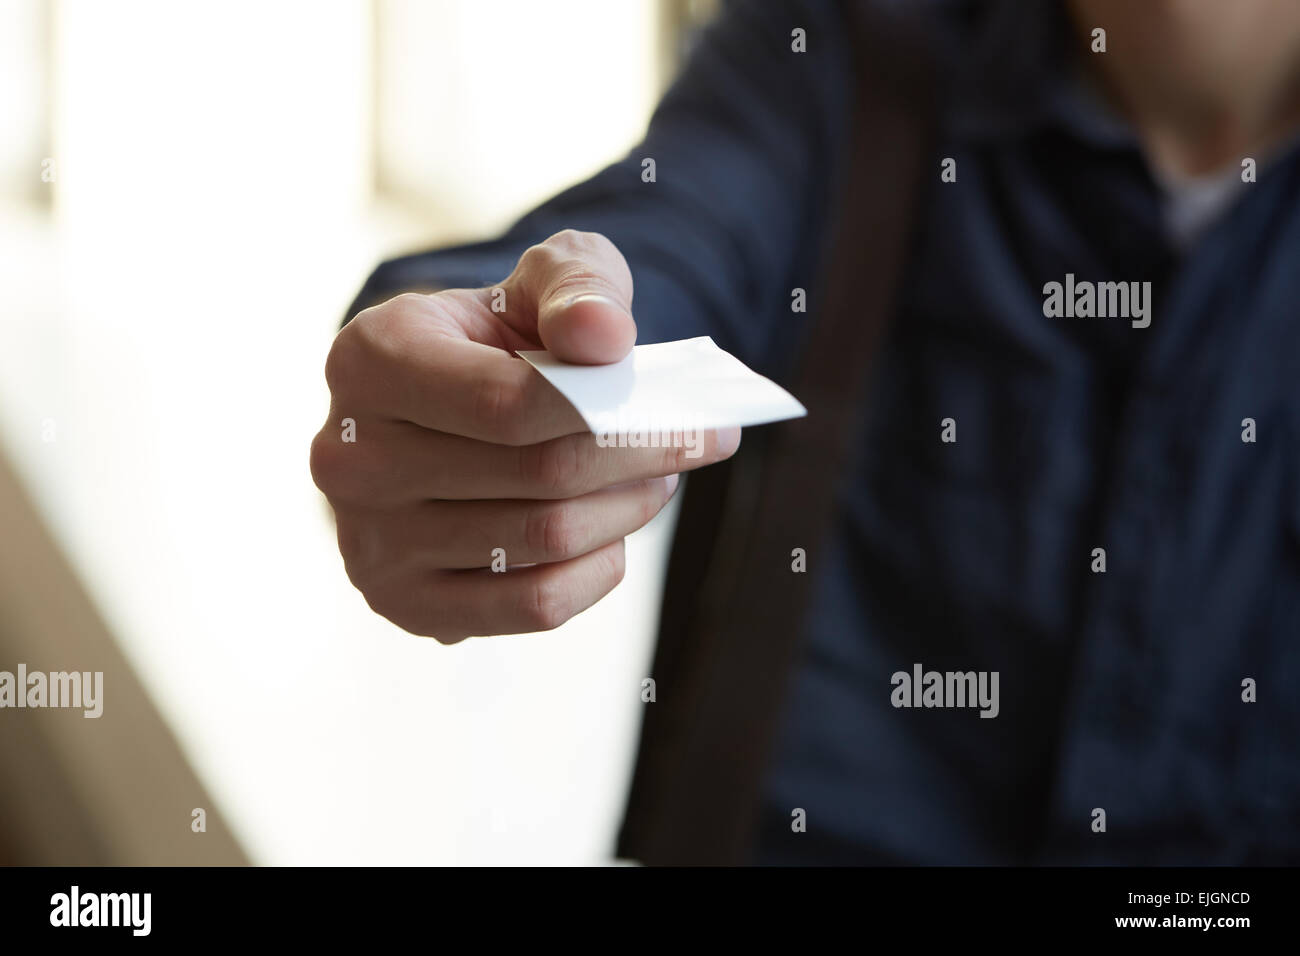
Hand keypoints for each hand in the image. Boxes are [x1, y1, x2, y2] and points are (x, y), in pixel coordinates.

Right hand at [310, 230, 740, 641]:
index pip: (508, 405)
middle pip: (539, 474)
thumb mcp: (539, 283)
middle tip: (693, 443)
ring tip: (655, 478)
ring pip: (545, 540)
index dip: (615, 413)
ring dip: (626, 510)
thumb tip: (604, 336)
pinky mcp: (405, 605)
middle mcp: (350, 458)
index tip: (696, 415)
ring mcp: (370, 544)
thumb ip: (577, 286)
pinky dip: (596, 569)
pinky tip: (608, 531)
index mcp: (369, 360)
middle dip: (639, 459)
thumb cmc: (496, 338)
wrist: (443, 407)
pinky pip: (535, 605)